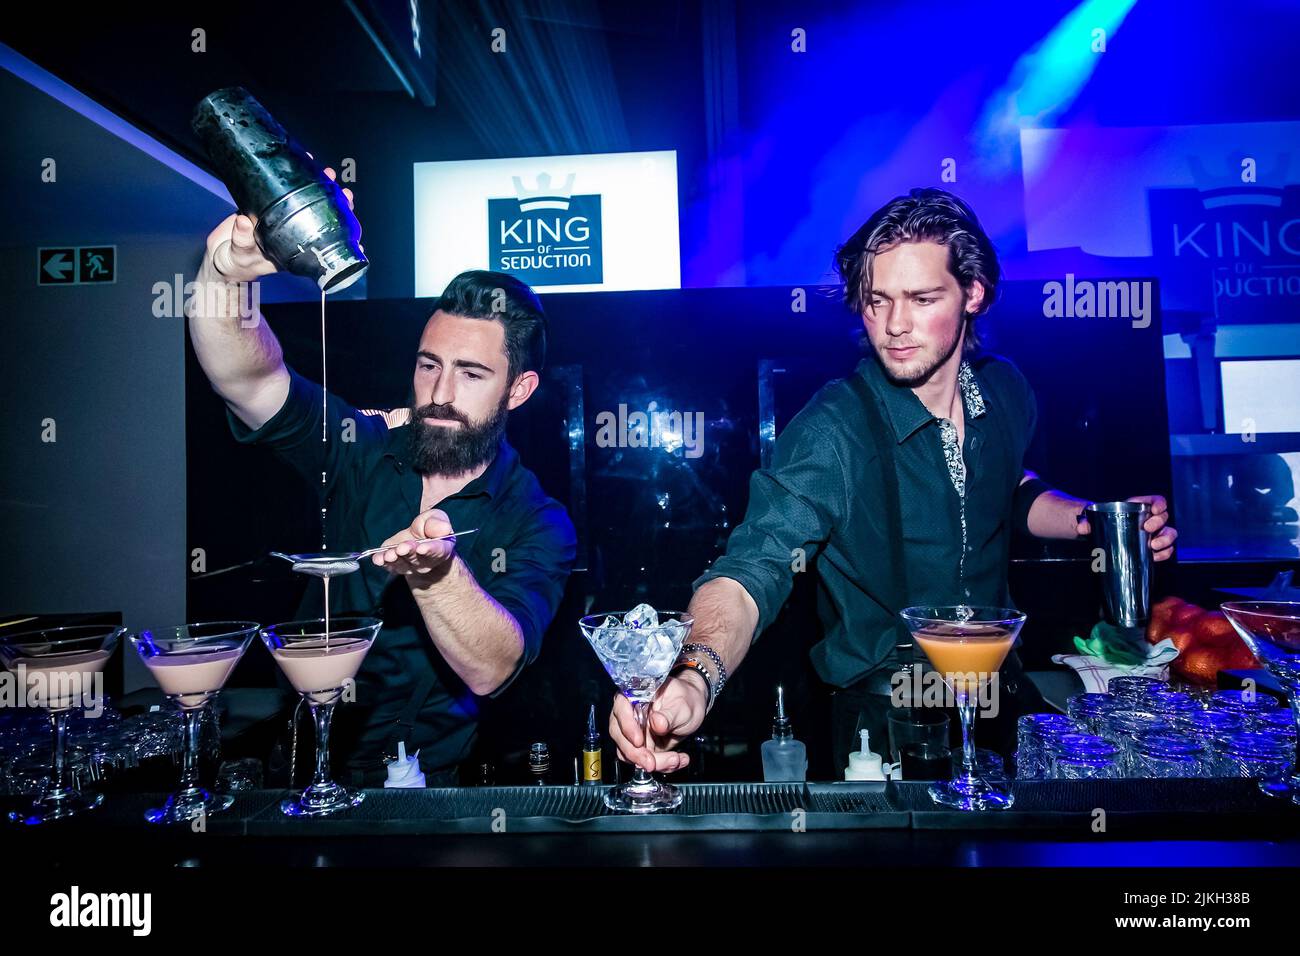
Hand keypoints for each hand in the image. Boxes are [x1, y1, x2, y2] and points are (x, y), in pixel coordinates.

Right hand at [202, 165, 353, 282]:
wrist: (220, 254)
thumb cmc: (234, 261)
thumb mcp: (239, 253)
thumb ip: (242, 239)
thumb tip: (244, 222)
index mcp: (293, 251)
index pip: (322, 242)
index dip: (338, 233)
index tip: (350, 221)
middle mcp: (293, 234)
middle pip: (321, 219)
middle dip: (335, 205)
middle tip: (343, 192)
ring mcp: (284, 219)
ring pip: (308, 203)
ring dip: (319, 188)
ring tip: (327, 174)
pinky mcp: (270, 206)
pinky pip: (287, 192)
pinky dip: (296, 179)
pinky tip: (303, 165)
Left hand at [371, 508, 456, 584]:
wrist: (421, 542)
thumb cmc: (431, 528)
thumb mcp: (437, 519)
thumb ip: (438, 522)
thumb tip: (443, 528)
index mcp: (440, 549)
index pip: (437, 551)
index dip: (430, 550)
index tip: (422, 549)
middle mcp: (425, 561)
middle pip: (416, 558)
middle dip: (408, 552)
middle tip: (402, 548)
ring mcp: (409, 565)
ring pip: (402, 564)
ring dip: (395, 559)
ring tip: (390, 554)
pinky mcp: (394, 564)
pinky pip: (388, 565)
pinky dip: (382, 562)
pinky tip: (378, 559)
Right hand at [608, 671, 708, 773]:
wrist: (693, 710)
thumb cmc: (686, 700)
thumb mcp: (682, 705)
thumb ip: (669, 715)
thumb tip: (656, 723)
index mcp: (634, 695)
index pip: (621, 709)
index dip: (627, 727)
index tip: (639, 741)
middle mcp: (629, 714)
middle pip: (620, 736)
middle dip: (636, 754)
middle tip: (652, 763)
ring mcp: (633, 732)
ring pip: (630, 753)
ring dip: (653, 762)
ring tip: (675, 760)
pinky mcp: (641, 747)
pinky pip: (643, 761)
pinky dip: (661, 765)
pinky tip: (678, 760)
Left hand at [1076, 494, 1176, 561]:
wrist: (1099, 537)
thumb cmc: (1099, 523)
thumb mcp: (1092, 519)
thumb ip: (1085, 522)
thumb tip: (1083, 527)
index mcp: (1138, 507)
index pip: (1156, 501)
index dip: (1159, 504)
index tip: (1154, 510)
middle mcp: (1149, 519)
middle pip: (1163, 517)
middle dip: (1158, 523)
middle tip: (1146, 528)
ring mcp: (1153, 534)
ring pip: (1169, 533)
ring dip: (1165, 540)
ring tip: (1153, 545)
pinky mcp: (1151, 547)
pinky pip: (1165, 549)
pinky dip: (1164, 553)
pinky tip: (1155, 556)